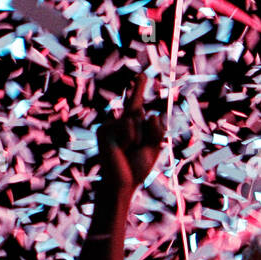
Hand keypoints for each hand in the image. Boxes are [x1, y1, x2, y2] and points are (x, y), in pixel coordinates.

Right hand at [97, 76, 164, 192]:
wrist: (122, 184)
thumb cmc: (136, 168)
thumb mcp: (153, 148)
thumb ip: (156, 131)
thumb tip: (153, 115)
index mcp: (131, 126)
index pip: (135, 104)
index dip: (138, 88)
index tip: (142, 75)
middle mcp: (119, 123)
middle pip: (142, 115)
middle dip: (148, 134)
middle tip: (135, 152)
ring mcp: (110, 126)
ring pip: (137, 120)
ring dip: (139, 139)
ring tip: (128, 152)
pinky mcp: (104, 130)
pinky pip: (129, 126)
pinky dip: (131, 140)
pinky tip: (122, 150)